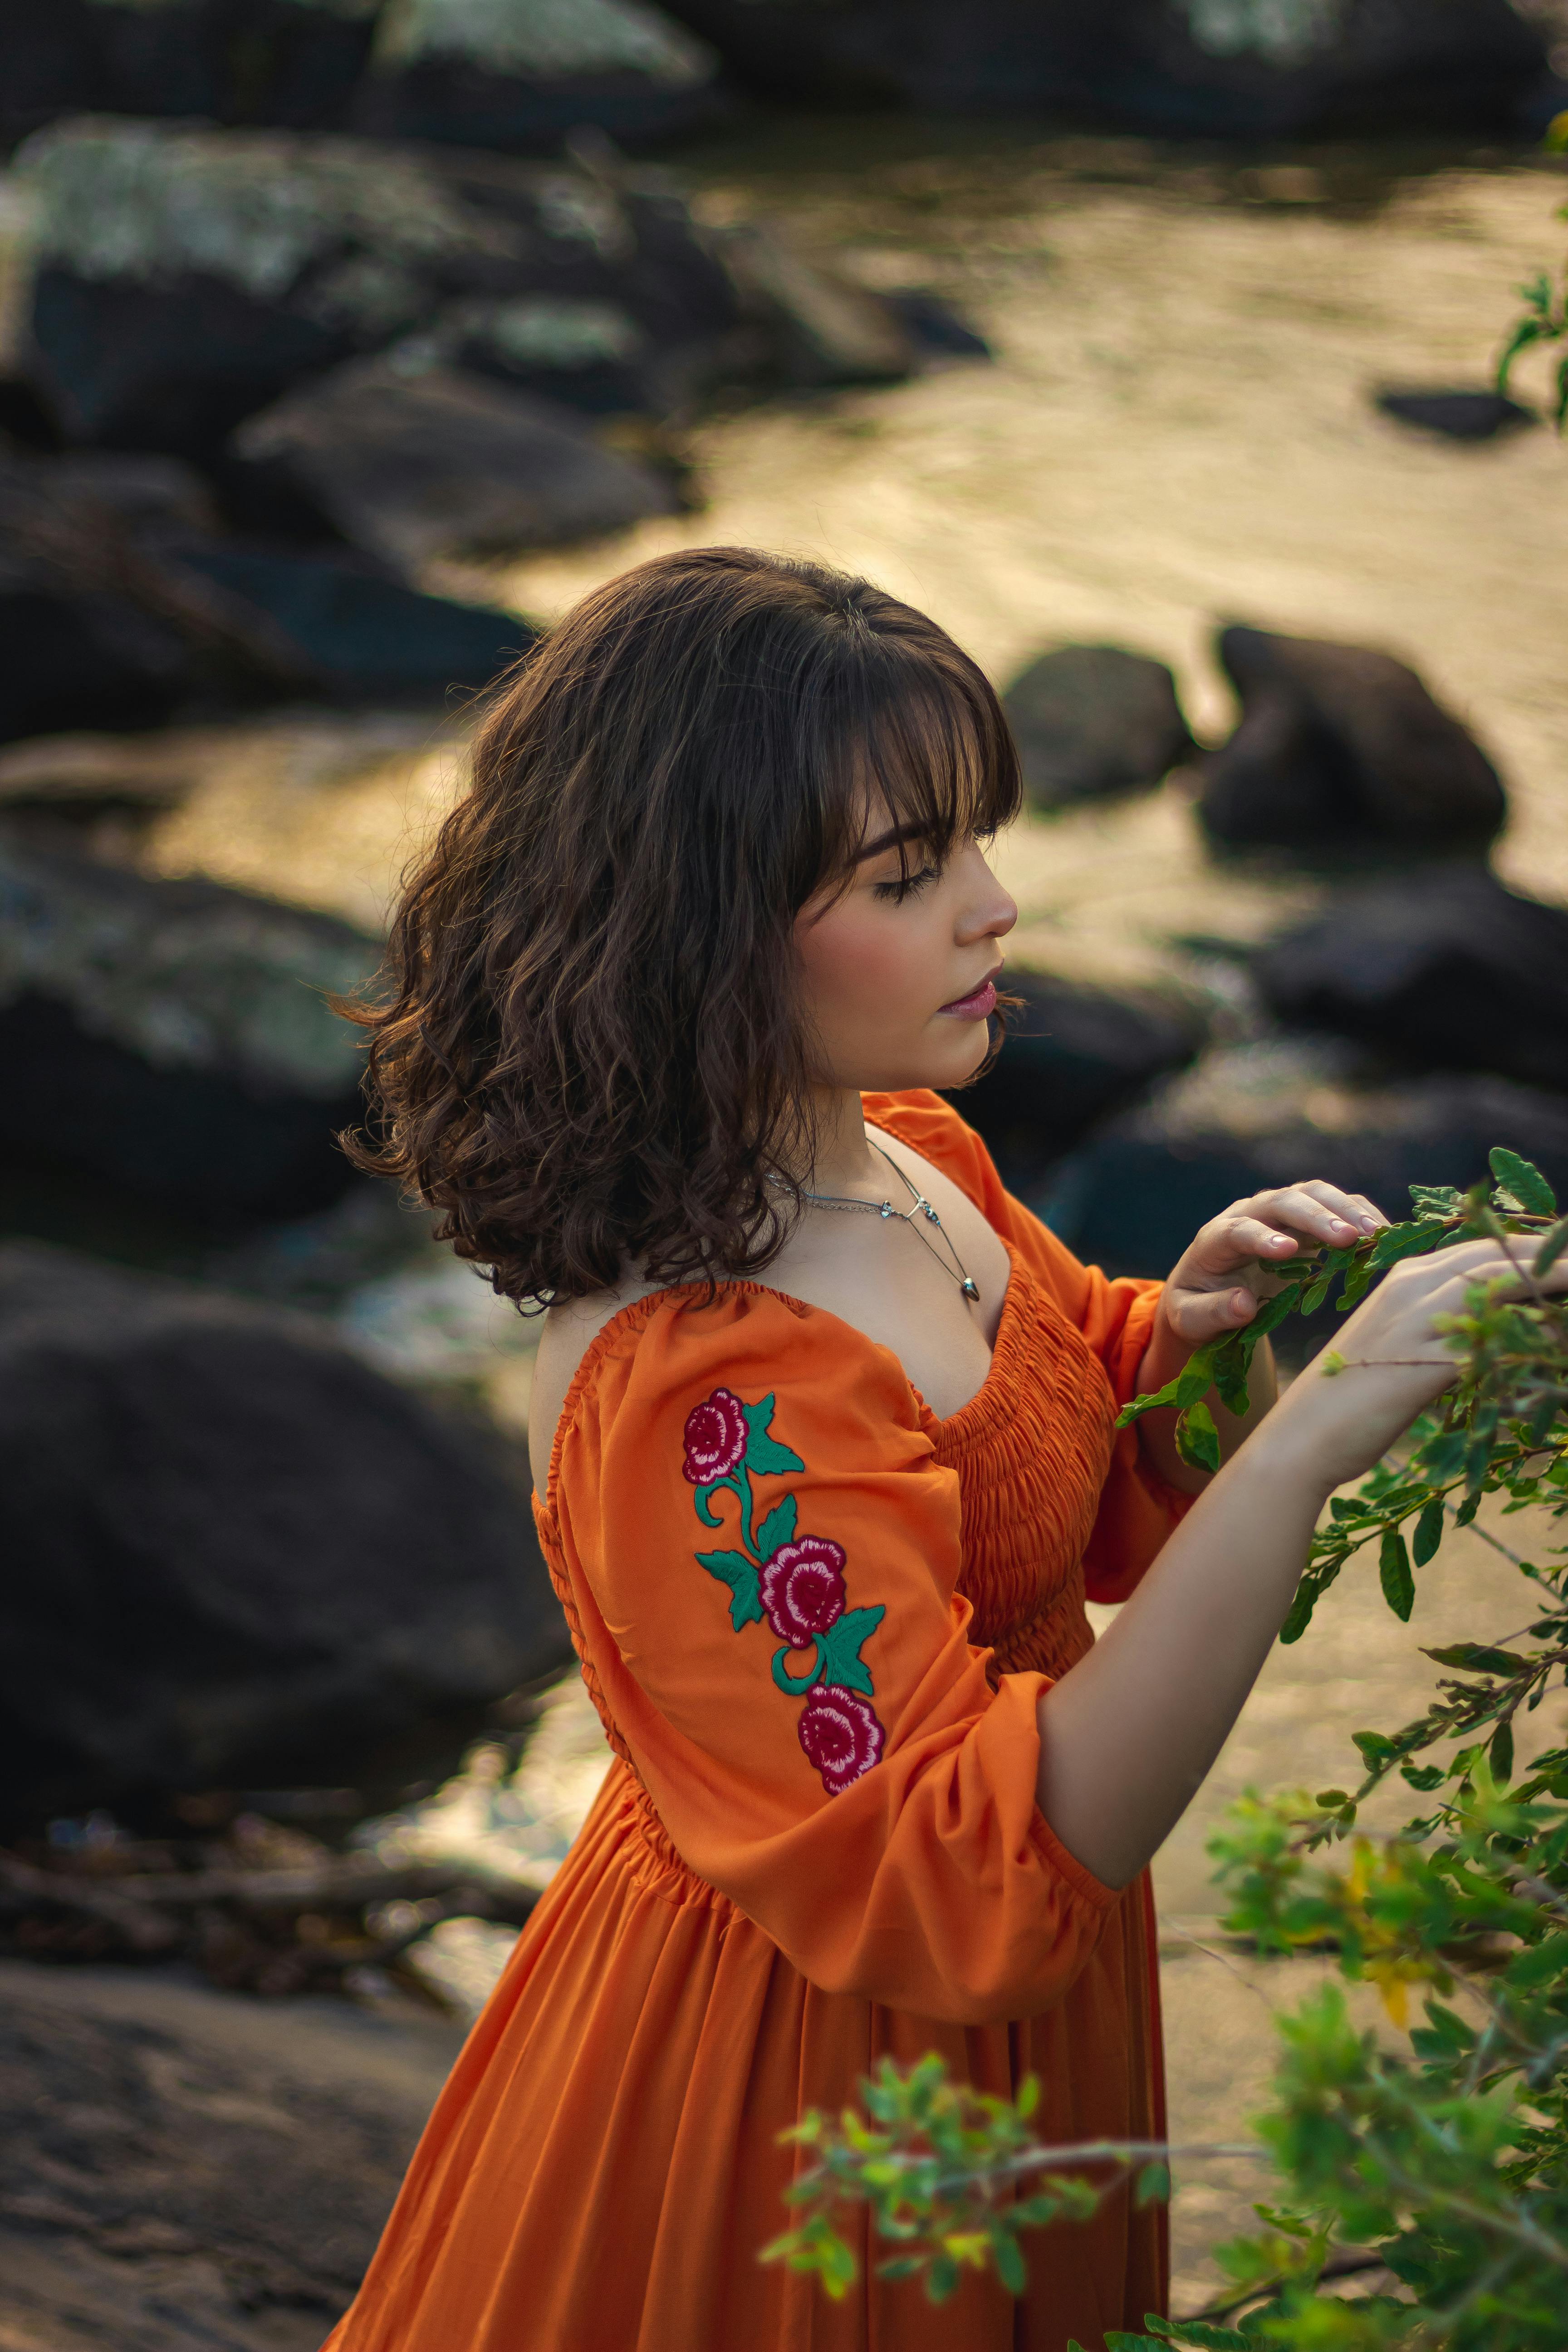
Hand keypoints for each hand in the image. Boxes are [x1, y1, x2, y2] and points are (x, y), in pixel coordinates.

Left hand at [1151, 1180, 1387, 1362]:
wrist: (1207, 1291)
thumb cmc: (1196, 1306)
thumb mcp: (1191, 1317)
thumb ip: (1212, 1313)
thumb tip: (1244, 1304)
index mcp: (1215, 1239)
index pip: (1237, 1230)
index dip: (1260, 1237)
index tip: (1286, 1251)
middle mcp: (1248, 1214)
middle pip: (1282, 1201)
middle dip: (1316, 1217)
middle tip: (1349, 1238)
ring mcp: (1278, 1212)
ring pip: (1312, 1194)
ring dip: (1344, 1209)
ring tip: (1374, 1234)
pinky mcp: (1304, 1219)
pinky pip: (1334, 1206)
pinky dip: (1358, 1213)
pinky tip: (1382, 1233)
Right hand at [1263, 1237, 1567, 1495]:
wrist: (1304, 1435)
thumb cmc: (1352, 1394)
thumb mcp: (1400, 1342)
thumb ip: (1443, 1323)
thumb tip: (1501, 1325)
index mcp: (1404, 1276)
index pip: (1484, 1247)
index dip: (1532, 1248)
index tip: (1567, 1251)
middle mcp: (1411, 1287)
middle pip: (1498, 1257)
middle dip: (1553, 1256)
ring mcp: (1417, 1322)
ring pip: (1498, 1286)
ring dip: (1550, 1282)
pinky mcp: (1424, 1362)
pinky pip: (1491, 1341)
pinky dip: (1528, 1337)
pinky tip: (1556, 1341)